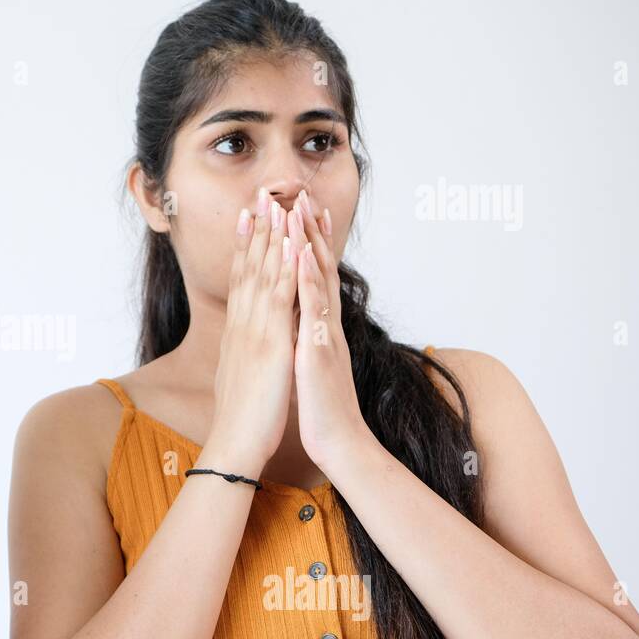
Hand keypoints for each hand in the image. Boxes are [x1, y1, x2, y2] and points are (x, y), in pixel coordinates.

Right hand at [204, 189, 300, 471]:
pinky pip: (279, 296)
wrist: (237, 443)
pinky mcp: (270, 342)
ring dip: (271, 236)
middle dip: (257, 230)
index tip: (249, 219)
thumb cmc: (244, 419)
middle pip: (249, 268)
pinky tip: (292, 243)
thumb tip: (247, 344)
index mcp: (239, 332)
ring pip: (263, 274)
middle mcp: (243, 324)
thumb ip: (245, 354)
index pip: (242, 280)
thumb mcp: (242, 377)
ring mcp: (255, 331)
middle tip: (259, 195)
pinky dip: (285, 266)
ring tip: (275, 203)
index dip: (246, 247)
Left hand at [287, 189, 371, 470]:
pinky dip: (310, 281)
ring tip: (300, 210)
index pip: (314, 279)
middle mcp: (326, 326)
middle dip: (311, 232)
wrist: (339, 443)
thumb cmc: (322, 408)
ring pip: (320, 281)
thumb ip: (308, 340)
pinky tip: (303, 257)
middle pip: (321, 270)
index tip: (300, 214)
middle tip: (303, 195)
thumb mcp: (310, 364)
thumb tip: (301, 324)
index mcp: (320, 329)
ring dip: (311, 244)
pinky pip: (316, 310)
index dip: (308, 246)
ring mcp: (326, 335)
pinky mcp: (321, 352)